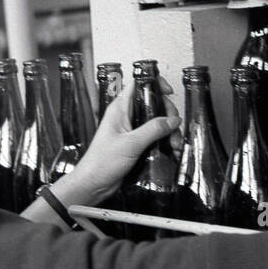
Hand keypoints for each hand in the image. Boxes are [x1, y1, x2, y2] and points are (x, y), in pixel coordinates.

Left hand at [51, 76, 181, 206]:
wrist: (94, 184)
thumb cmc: (101, 163)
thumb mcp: (131, 143)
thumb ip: (153, 129)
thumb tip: (172, 120)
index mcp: (120, 109)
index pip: (138, 85)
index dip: (154, 84)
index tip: (168, 92)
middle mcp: (126, 117)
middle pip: (153, 104)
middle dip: (168, 114)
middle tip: (174, 126)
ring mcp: (131, 131)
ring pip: (156, 122)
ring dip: (168, 131)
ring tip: (173, 144)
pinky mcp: (135, 145)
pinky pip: (154, 137)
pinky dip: (164, 141)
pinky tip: (171, 150)